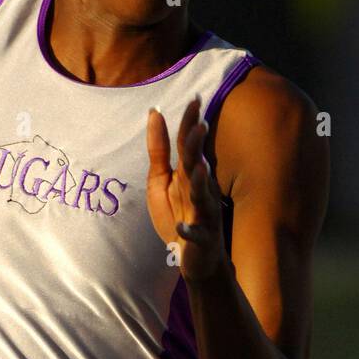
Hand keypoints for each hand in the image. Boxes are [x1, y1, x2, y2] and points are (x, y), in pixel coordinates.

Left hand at [146, 95, 226, 282]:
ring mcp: (204, 216)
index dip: (192, 124)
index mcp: (189, 176)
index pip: (190, 146)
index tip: (196, 99)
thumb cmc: (179, 215)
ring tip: (198, 167)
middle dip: (197, 147)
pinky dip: (190, 231)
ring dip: (200, 184)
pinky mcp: (201, 240)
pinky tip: (181, 229)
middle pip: (196, 166)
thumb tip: (154, 112)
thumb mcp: (161, 182)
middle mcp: (200, 191)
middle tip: (201, 125)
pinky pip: (196, 235)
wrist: (197, 258)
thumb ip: (158, 151)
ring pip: (203, 198)